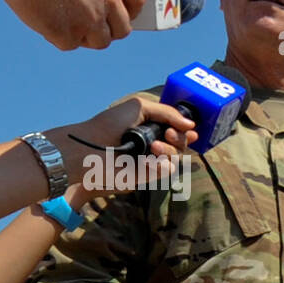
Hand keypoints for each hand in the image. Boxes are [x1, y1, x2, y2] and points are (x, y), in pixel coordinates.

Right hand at [0, 0, 146, 50]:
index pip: (138, 0)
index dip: (129, 10)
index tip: (120, 13)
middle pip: (122, 28)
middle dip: (109, 28)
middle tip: (94, 24)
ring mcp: (89, 19)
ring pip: (100, 41)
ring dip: (87, 36)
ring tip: (69, 23)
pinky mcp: (66, 34)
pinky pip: (70, 44)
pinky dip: (59, 35)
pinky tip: (48, 20)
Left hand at [58, 97, 197, 195]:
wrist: (92, 147)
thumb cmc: (110, 124)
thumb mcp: (139, 107)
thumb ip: (167, 112)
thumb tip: (191, 124)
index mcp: (149, 125)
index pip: (176, 127)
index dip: (185, 129)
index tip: (190, 129)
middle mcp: (152, 142)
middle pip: (181, 143)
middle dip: (180, 138)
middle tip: (170, 135)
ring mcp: (150, 159)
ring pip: (176, 157)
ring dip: (170, 150)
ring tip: (154, 147)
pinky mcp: (146, 175)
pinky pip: (166, 170)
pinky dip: (163, 164)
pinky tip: (151, 160)